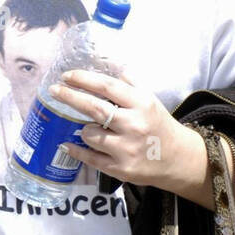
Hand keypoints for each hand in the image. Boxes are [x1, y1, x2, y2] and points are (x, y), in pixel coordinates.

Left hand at [53, 70, 207, 195]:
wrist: (180, 159)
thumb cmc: (158, 126)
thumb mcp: (150, 101)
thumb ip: (129, 85)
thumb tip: (109, 66)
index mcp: (142, 104)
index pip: (108, 87)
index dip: (84, 79)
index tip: (66, 76)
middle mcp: (134, 125)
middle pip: (95, 108)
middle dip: (70, 97)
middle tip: (54, 91)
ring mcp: (127, 149)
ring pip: (89, 134)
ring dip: (82, 129)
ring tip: (86, 128)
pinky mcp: (121, 169)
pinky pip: (90, 158)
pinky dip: (75, 150)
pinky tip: (66, 144)